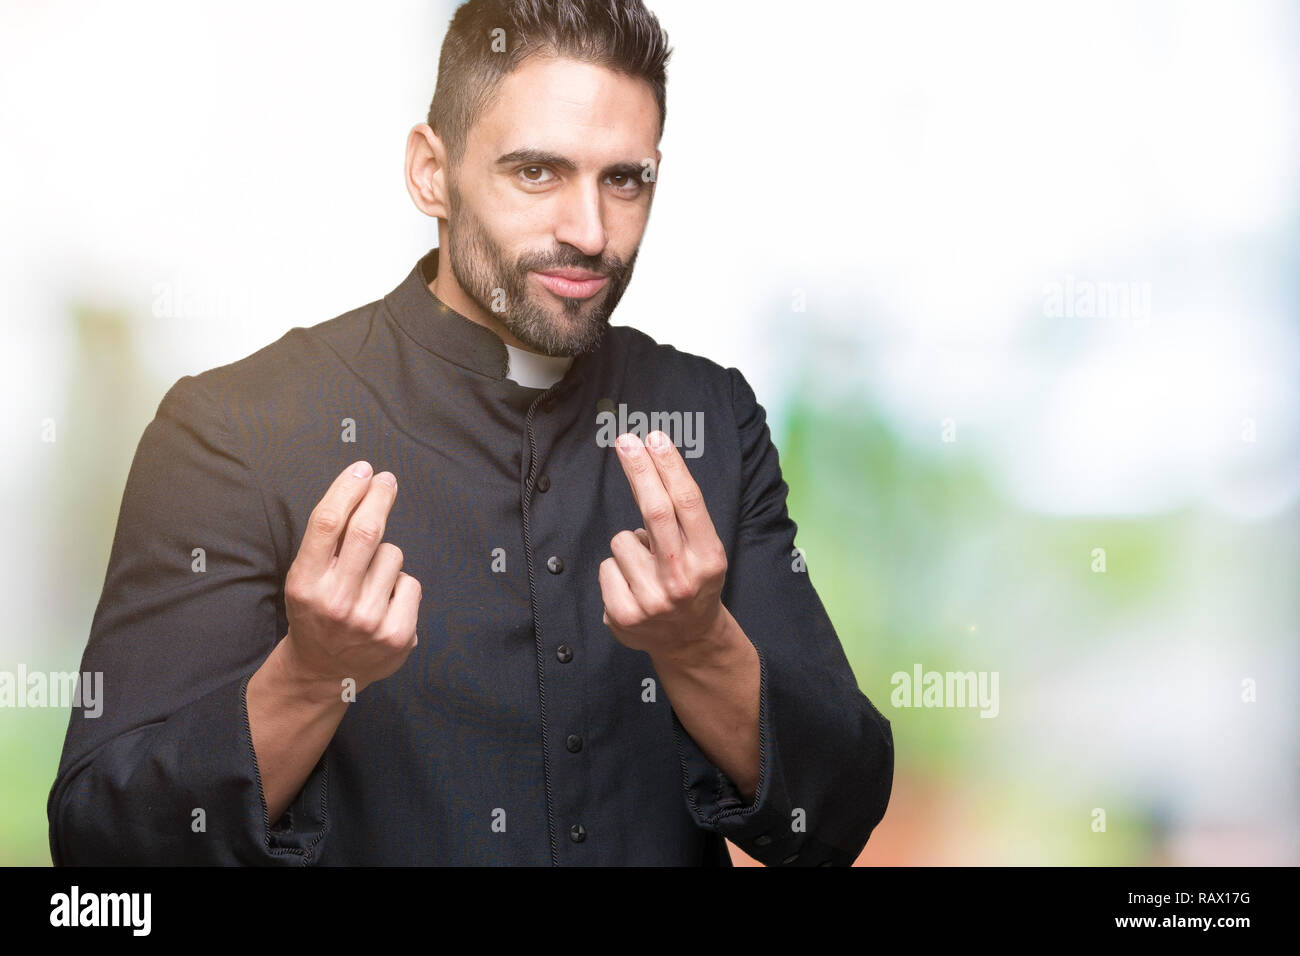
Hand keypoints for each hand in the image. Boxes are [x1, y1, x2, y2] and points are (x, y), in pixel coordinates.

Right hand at [282, 461, 421, 694]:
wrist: (323, 673)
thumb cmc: (317, 613)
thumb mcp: (304, 579)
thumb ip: (327, 542)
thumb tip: (361, 484)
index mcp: (306, 583)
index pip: (328, 523)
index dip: (348, 489)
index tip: (363, 469)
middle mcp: (336, 601)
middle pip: (367, 531)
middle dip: (380, 497)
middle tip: (386, 480)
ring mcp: (369, 620)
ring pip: (393, 555)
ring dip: (385, 557)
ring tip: (368, 583)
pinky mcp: (397, 634)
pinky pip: (411, 583)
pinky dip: (400, 586)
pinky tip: (384, 604)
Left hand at [599, 430, 729, 658]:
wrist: (689, 641)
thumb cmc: (693, 582)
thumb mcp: (704, 551)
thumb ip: (682, 517)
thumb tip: (650, 462)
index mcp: (709, 558)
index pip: (687, 503)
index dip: (669, 467)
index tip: (655, 438)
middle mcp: (682, 578)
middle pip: (656, 511)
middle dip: (640, 471)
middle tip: (626, 441)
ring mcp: (651, 599)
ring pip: (622, 539)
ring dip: (630, 544)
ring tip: (647, 567)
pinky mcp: (623, 615)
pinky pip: (606, 566)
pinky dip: (616, 570)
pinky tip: (633, 586)